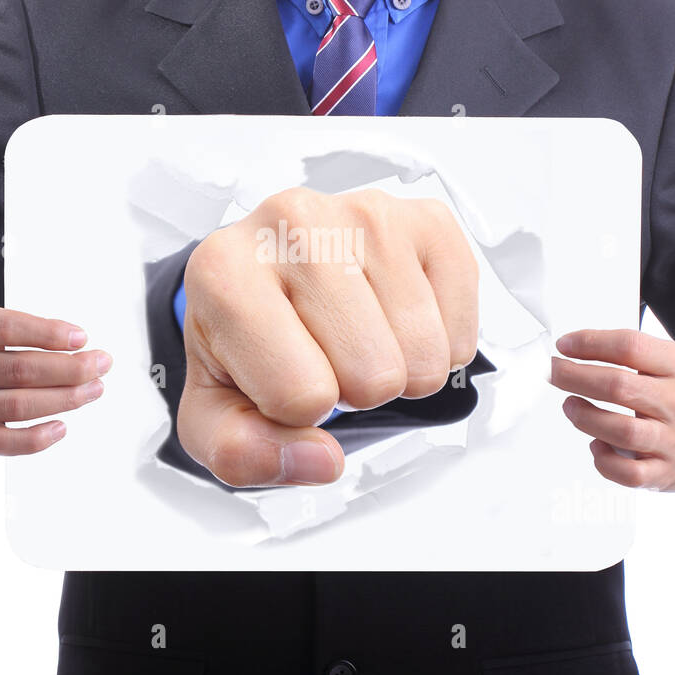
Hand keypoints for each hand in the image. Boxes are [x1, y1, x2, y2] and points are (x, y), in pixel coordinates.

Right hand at [0, 307, 111, 458]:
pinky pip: (8, 443)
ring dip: (65, 398)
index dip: (47, 332)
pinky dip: (38, 437)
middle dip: (69, 368)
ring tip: (94, 389)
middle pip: (19, 369)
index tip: (81, 338)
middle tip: (100, 364)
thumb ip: (27, 331)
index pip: (5, 327)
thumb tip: (79, 345)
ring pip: (19, 404)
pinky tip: (62, 426)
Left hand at [178, 187, 478, 486]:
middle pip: (373, 376)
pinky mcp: (424, 219)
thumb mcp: (213, 414)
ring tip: (358, 339)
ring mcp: (364, 214)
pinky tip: (394, 320)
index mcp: (224, 272)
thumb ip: (244, 454)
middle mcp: (292, 225)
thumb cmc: (243, 340)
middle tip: (326, 358)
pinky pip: (461, 325)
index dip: (297, 413)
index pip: (300, 395)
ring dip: (398, 368)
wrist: (271, 277)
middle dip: (354, 390)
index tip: (280, 378)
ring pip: (423, 355)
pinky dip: (438, 343)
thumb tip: (320, 461)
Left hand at [549, 329, 674, 491]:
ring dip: (585, 417)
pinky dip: (604, 459)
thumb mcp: (669, 361)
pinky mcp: (665, 473)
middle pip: (619, 387)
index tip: (565, 345)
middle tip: (555, 372)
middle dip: (576, 377)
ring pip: (622, 431)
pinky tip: (596, 444)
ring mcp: (673, 441)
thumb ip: (628, 352)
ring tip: (571, 406)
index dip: (590, 343)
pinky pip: (629, 474)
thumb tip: (573, 347)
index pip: (630, 347)